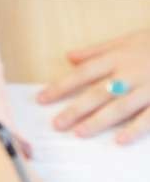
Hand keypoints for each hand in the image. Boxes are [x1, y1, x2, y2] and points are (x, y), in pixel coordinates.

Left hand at [38, 28, 149, 143]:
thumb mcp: (124, 40)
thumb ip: (96, 50)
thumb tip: (69, 56)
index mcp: (116, 57)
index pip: (83, 73)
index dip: (62, 85)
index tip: (42, 98)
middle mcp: (128, 74)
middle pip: (97, 93)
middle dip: (75, 109)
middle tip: (57, 124)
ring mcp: (147, 89)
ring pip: (119, 107)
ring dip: (99, 121)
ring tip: (79, 133)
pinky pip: (148, 118)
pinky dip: (135, 129)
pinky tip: (120, 141)